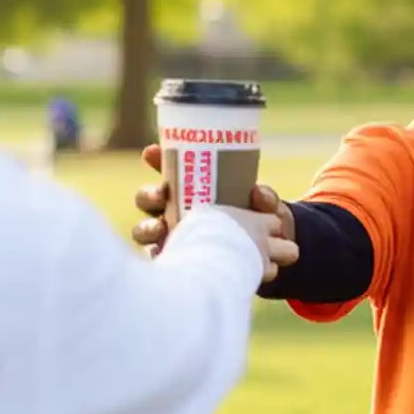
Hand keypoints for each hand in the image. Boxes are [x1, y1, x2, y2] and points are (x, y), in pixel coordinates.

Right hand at [132, 144, 297, 279]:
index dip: (156, 158)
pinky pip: (157, 259)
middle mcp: (175, 210)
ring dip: (147, 227)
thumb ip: (265, 199)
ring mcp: (172, 237)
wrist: (267, 259)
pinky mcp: (175, 261)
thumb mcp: (266, 208)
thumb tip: (257, 192)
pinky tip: (161, 255)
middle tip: (161, 194)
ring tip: (160, 227)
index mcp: (192, 189)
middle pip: (148, 198)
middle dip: (149, 194)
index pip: (168, 168)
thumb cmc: (260, 223)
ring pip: (145, 230)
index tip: (151, 152)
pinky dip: (157, 256)